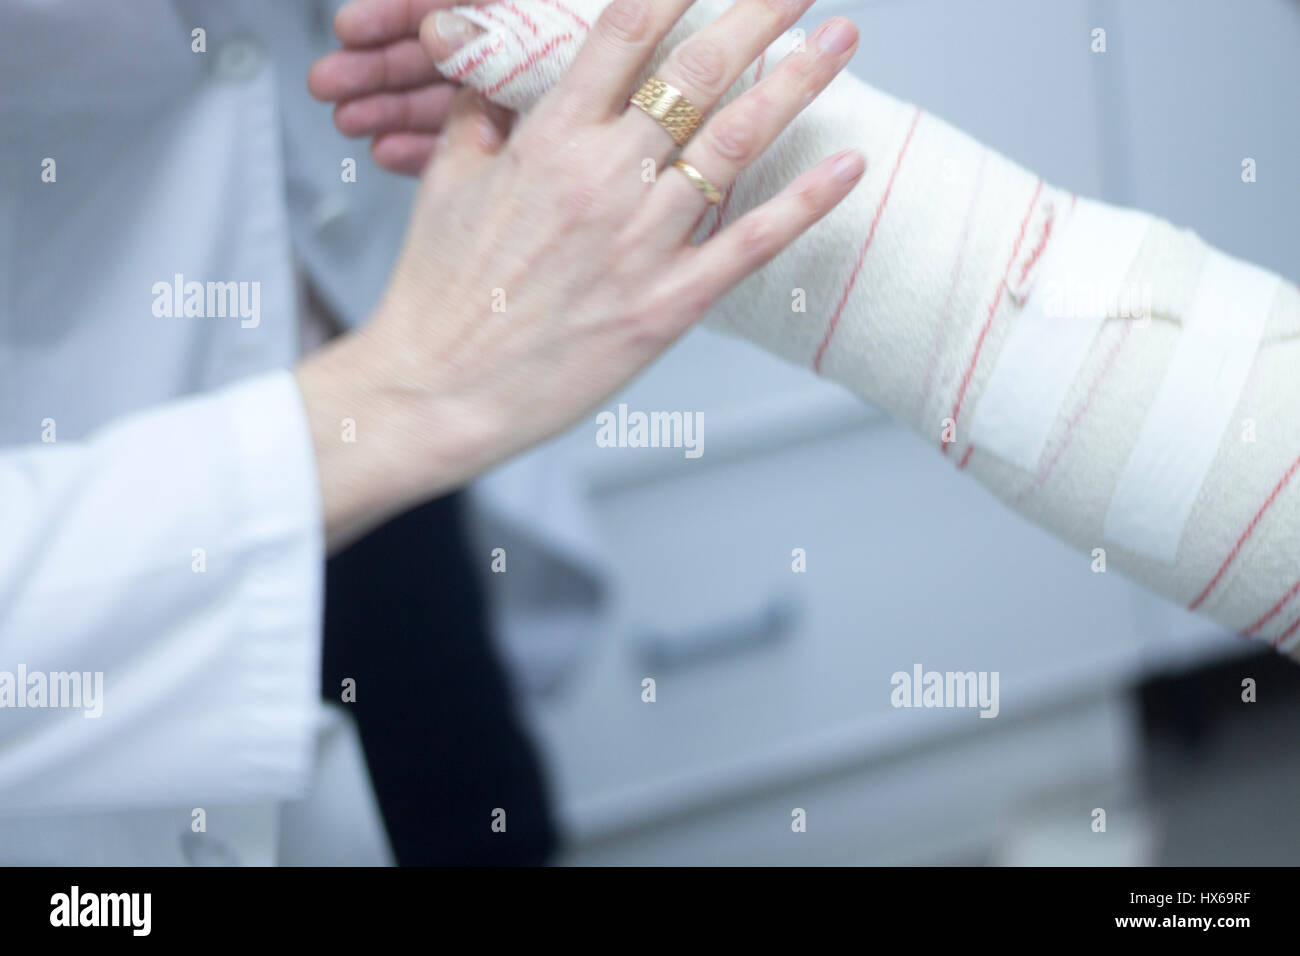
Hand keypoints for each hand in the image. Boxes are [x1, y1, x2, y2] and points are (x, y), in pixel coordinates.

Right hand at [296, 0, 863, 548]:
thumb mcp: (445, 186)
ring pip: (736, 144)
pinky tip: (847, 163)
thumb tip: (497, 67)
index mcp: (546, 142)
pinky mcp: (666, 306)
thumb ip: (481, 116)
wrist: (436, 392)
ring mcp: (640, 244)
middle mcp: (602, 180)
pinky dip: (806, 202)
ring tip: (841, 41)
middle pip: (697, 74)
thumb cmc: (438, 296)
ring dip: (798, 84)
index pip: (624, 32)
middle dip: (758, 13)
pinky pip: (750, 244)